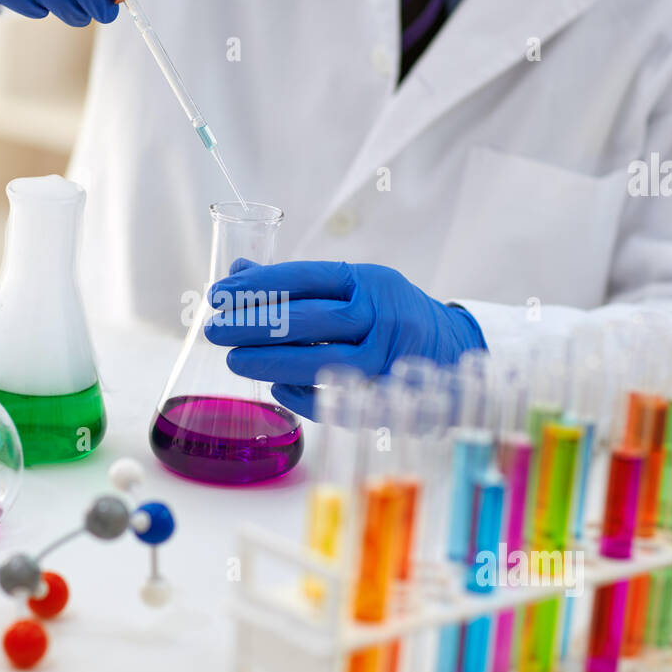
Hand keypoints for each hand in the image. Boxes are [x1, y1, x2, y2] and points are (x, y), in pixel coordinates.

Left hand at [204, 260, 485, 417]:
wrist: (456, 351)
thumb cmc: (392, 314)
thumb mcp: (356, 286)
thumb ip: (300, 283)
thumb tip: (238, 272)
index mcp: (369, 281)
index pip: (303, 278)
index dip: (257, 286)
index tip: (219, 294)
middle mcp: (380, 317)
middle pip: (306, 320)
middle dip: (252, 325)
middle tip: (215, 330)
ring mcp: (386, 360)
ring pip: (318, 361)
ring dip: (269, 362)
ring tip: (234, 362)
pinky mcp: (386, 397)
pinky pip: (334, 399)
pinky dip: (301, 394)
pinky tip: (276, 387)